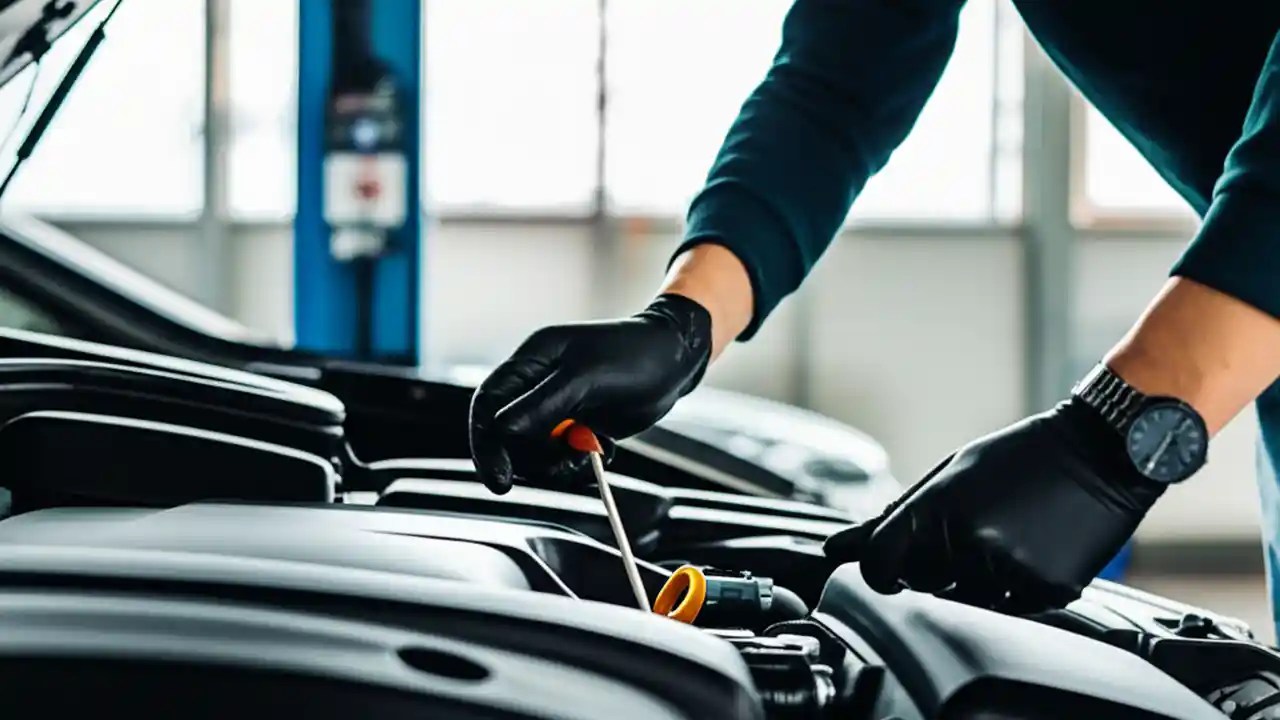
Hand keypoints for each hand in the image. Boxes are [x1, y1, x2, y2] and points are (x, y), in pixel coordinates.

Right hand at [469, 294, 712, 493]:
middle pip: (508, 437)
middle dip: (532, 457)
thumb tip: (501, 430)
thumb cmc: (634, 355)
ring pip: (535, 453)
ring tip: (590, 450)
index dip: (487, 444)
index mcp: (530, 363)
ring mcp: (557, 408)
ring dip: (558, 463)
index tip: (499, 479)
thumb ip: (542, 405)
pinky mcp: (577, 426)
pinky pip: (561, 457)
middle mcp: (537, 386)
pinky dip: (578, 461)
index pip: (488, 405)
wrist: (675, 361)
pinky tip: (603, 446)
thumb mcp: (586, 378)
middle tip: (564, 462)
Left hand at [823, 398, 1166, 612]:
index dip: (878, 570)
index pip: (879, 563)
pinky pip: (1007, 610)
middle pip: (922, 584)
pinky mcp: (1045, 591)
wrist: (1104, 454)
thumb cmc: (1021, 457)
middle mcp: (971, 540)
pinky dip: (1012, 589)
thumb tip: (836, 548)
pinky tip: (1031, 550)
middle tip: (974, 528)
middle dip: (935, 565)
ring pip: (964, 601)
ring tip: (1007, 535)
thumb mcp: (951, 474)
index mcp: (940, 506)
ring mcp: (1010, 570)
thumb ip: (893, 517)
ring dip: (974, 579)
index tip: (889, 568)